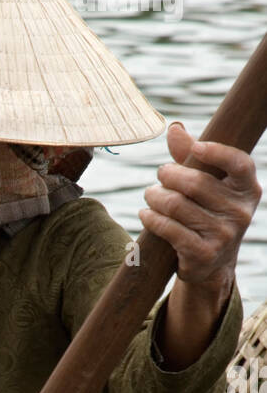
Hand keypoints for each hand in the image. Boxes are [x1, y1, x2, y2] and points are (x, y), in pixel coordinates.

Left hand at [139, 122, 260, 294]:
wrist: (211, 264)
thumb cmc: (208, 213)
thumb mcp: (209, 186)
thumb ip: (193, 157)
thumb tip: (175, 128)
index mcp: (247, 189)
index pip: (239, 164)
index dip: (217, 152)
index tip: (195, 149)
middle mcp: (240, 212)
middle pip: (196, 183)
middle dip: (170, 175)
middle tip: (160, 175)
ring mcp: (224, 235)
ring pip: (178, 205)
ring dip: (156, 197)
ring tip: (150, 195)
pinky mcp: (204, 253)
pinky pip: (169, 229)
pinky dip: (152, 218)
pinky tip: (145, 214)